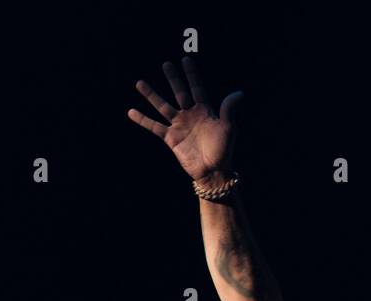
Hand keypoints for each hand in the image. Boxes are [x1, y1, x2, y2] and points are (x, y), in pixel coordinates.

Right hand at [127, 56, 244, 182]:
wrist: (213, 171)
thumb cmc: (223, 150)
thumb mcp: (228, 128)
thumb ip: (228, 109)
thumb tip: (239, 93)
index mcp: (205, 110)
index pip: (197, 88)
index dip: (192, 75)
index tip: (186, 60)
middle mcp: (190, 115)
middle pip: (179, 93)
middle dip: (173, 79)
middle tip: (166, 65)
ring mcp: (179, 126)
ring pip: (162, 106)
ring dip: (151, 95)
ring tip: (140, 83)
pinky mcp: (170, 138)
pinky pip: (154, 126)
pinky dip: (142, 120)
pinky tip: (131, 111)